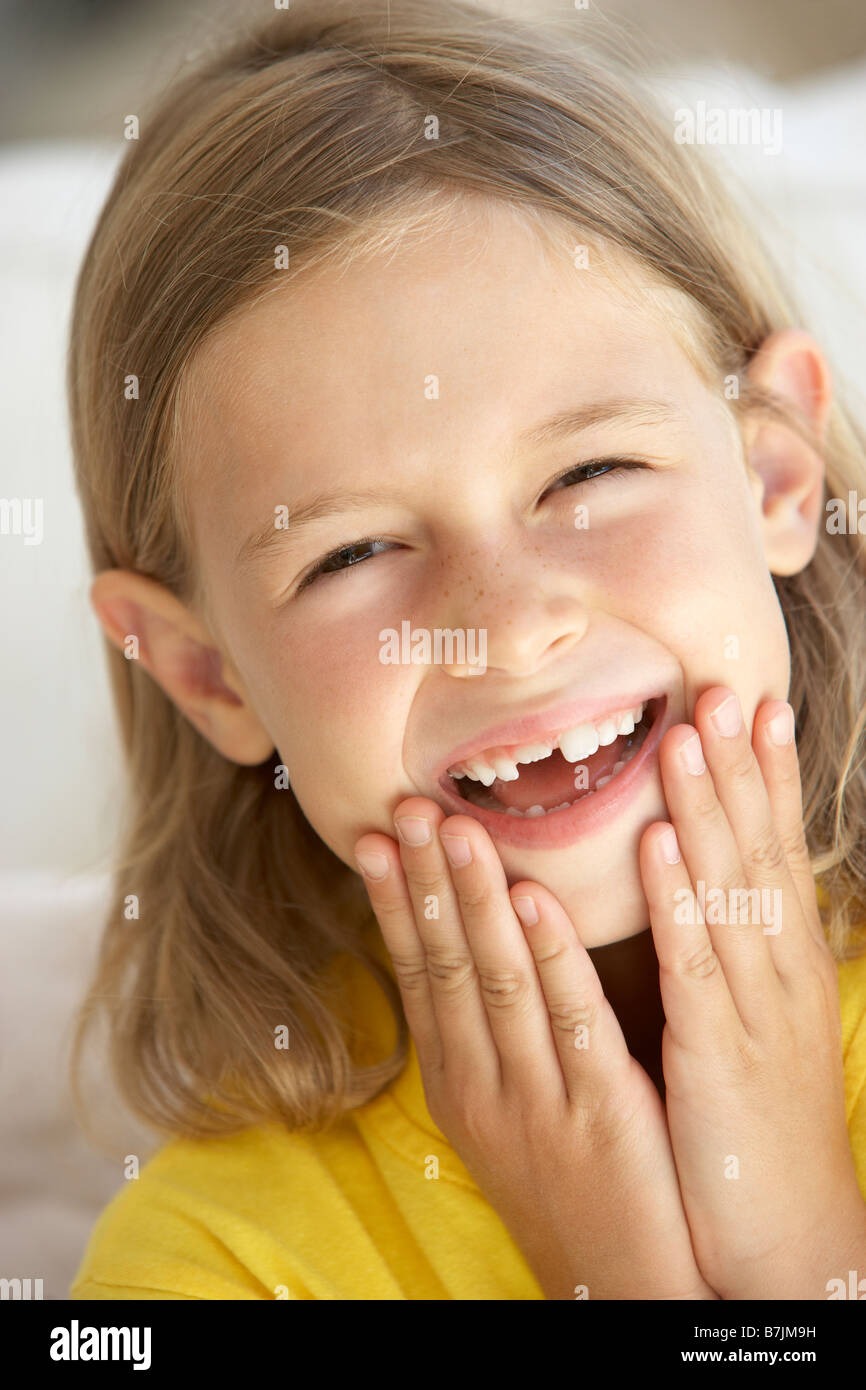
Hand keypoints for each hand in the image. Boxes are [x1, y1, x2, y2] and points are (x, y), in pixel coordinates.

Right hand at [355, 797, 717, 1299]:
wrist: (622, 1288)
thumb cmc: (568, 1188)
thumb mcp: (504, 1115)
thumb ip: (487, 1036)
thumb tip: (469, 948)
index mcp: (455, 1083)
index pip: (416, 973)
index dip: (397, 901)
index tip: (377, 835)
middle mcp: (481, 1087)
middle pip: (446, 966)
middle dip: (426, 881)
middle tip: (407, 805)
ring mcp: (536, 1100)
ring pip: (498, 980)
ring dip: (474, 899)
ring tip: (458, 827)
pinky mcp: (599, 1112)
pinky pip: (572, 1020)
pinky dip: (552, 954)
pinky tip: (535, 898)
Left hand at [639, 685, 865, 1298]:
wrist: (786, 1228)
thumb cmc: (758, 1116)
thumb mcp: (755, 1019)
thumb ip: (728, 948)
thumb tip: (700, 876)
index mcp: (786, 960)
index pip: (777, 847)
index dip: (767, 774)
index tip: (754, 700)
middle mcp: (779, 971)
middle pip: (759, 852)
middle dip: (741, 768)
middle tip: (723, 689)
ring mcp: (754, 1010)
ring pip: (729, 892)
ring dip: (707, 811)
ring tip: (687, 738)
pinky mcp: (717, 1053)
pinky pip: (695, 964)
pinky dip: (677, 901)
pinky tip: (655, 847)